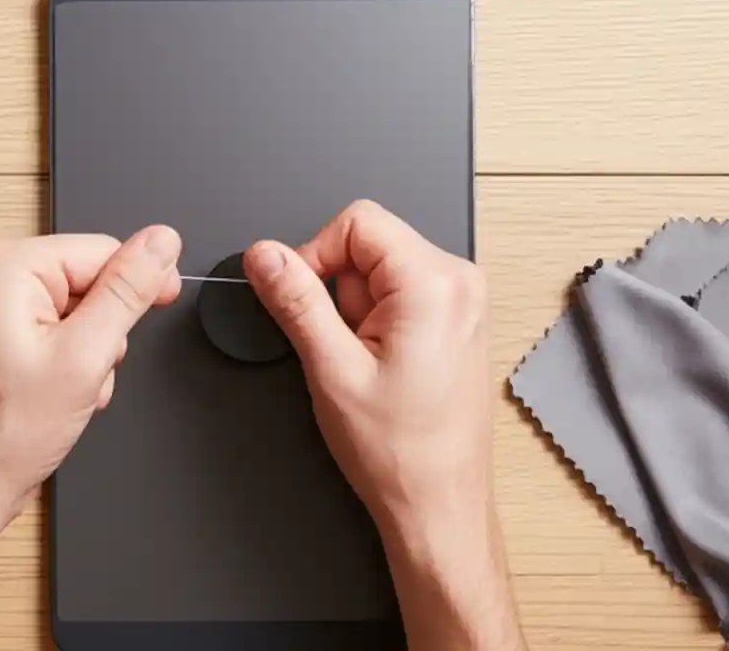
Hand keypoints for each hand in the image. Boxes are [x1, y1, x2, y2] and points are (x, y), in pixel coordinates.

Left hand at [0, 227, 182, 524]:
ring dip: (87, 350)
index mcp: (4, 265)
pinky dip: (65, 359)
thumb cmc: (4, 435)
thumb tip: (161, 241)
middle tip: (86, 372)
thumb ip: (128, 291)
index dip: (138, 282)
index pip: (101, 249)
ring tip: (66, 389)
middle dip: (103, 329)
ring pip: (73, 309)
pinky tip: (53, 393)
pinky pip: (49, 328)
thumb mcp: (86, 355)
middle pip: (86, 279)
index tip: (161, 306)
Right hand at [242, 201, 522, 650]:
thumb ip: (295, 301)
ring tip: (362, 364)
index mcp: (435, 284)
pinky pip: (399, 295)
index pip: (357, 221)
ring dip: (355, 311)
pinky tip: (378, 367)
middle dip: (338, 290)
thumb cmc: (401, 454)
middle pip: (369, 244)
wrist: (439, 506)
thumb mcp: (331, 369)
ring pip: (379, 272)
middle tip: (339, 347)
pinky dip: (374, 323)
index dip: (314, 253)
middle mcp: (460, 283)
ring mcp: (463, 303)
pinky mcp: (456, 322)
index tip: (300, 298)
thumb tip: (265, 256)